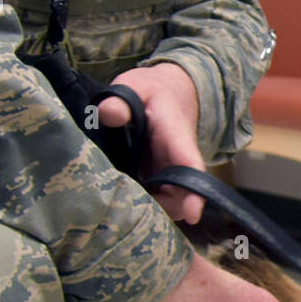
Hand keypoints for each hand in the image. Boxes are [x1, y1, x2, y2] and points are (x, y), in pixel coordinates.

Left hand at [99, 62, 206, 223]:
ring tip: (117, 204)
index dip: (193, 190)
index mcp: (175, 136)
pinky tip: (117, 200)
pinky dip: (142, 204)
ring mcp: (169, 172)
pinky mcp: (159, 178)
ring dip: (149, 208)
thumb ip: (121, 98)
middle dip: (161, 209)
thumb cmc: (150, 90)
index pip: (189, 164)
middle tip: (125, 208)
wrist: (168, 93)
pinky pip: (157, 198)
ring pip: (169, 201)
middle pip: (180, 194)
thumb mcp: (134, 86)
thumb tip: (108, 113)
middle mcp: (177, 160)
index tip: (192, 215)